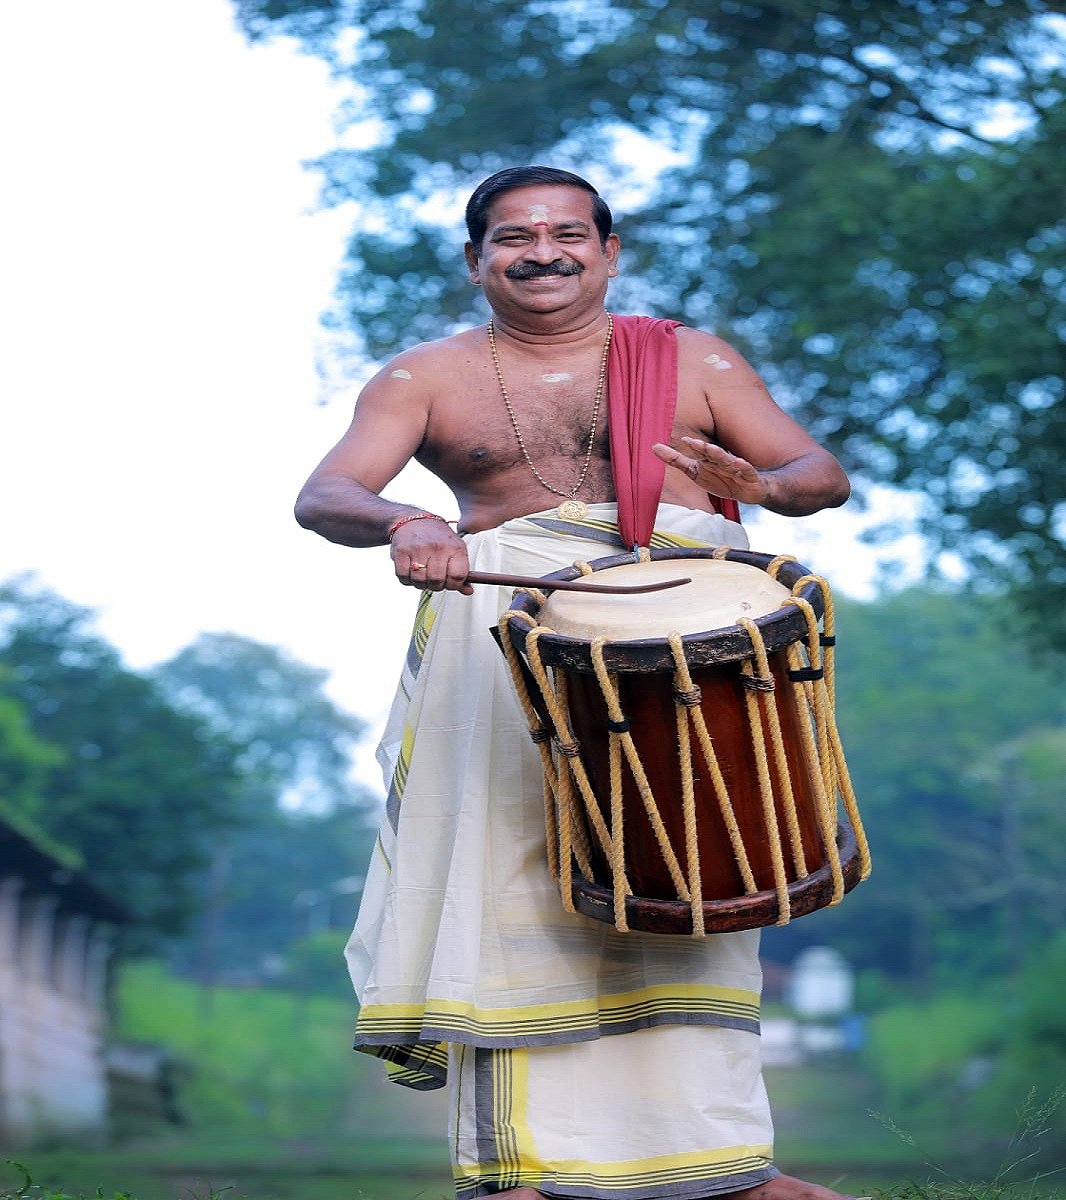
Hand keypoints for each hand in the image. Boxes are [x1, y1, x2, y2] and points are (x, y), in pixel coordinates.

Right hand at [390, 520, 472, 592]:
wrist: (412, 520)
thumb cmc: (437, 539)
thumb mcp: (454, 550)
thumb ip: (461, 573)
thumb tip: (468, 592)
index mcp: (455, 547)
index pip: (458, 576)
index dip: (454, 585)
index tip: (449, 582)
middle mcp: (438, 547)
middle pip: (437, 581)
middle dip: (436, 585)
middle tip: (434, 579)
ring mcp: (418, 549)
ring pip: (419, 581)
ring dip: (420, 583)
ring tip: (422, 575)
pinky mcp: (401, 551)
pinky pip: (403, 577)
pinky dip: (407, 580)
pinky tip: (411, 572)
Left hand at [652, 437, 769, 505]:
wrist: (751, 489)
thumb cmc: (721, 479)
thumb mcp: (696, 472)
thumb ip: (677, 461)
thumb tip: (653, 446)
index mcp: (707, 461)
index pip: (695, 454)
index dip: (687, 449)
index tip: (677, 441)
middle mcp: (720, 461)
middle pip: (710, 454)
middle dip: (701, 449)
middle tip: (690, 442)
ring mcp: (736, 468)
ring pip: (726, 460)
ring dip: (718, 454)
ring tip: (710, 448)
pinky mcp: (750, 476)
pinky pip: (746, 470)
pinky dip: (742, 466)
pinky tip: (739, 461)